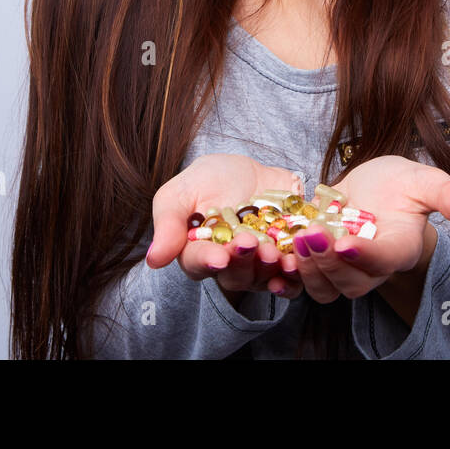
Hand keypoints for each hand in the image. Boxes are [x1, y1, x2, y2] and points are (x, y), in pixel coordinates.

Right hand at [145, 153, 305, 300]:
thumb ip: (168, 223)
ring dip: (269, 268)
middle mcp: (228, 266)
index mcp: (197, 253)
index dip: (208, 261)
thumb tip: (154, 259)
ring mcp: (258, 265)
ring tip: (274, 251)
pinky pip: (291, 278)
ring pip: (263, 278)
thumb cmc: (208, 181)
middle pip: (233, 275)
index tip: (218, 256)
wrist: (250, 171)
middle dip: (242, 261)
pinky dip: (294, 276)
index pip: (198, 263)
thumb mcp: (181, 192)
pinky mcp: (286, 258)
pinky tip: (295, 265)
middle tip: (249, 242)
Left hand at [286, 155, 449, 303]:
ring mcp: (345, 270)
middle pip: (353, 283)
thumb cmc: (401, 186)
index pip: (385, 260)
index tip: (345, 242)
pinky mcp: (320, 266)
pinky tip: (275, 258)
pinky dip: (288, 276)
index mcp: (400, 247)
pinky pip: (303, 282)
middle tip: (312, 235)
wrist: (375, 191)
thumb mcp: (424, 180)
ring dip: (309, 271)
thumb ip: (445, 193)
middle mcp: (373, 267)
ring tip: (297, 240)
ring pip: (327, 289)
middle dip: (330, 263)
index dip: (365, 256)